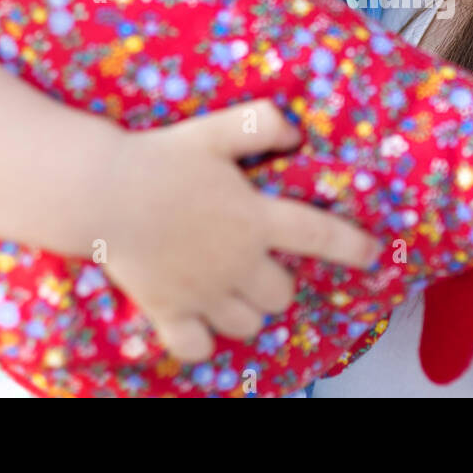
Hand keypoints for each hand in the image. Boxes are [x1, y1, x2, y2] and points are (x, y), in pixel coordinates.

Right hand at [94, 100, 383, 362]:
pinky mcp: (168, 310)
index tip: (372, 256)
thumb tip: (296, 133)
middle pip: (281, 295)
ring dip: (246, 313)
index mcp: (255, 218)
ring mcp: (203, 292)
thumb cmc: (160, 157)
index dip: (351, 248)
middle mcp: (237, 262)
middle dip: (278, 284)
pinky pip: (196, 348)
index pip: (319, 236)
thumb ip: (260, 124)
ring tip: (231, 292)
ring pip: (247, 325)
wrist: (100, 191)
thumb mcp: (215, 128)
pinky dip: (201, 342)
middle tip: (259, 264)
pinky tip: (199, 324)